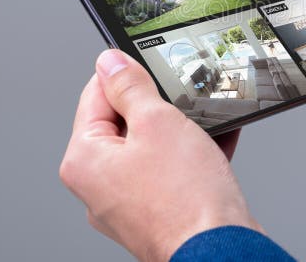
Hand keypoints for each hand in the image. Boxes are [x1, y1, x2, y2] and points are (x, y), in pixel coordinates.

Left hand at [59, 50, 260, 261]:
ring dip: (180, 130)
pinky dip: (190, 154)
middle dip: (158, 107)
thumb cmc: (185, 199)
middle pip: (124, 123)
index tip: (147, 64)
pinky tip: (216, 142)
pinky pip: (170, 171)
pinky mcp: (156, 213)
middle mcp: (98, 186)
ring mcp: (127, 203)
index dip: (125, 75)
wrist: (220, 249)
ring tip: (203, 125)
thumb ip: (130, 86)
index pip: (95, 96)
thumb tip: (110, 62)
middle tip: (181, 101)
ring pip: (151, 147)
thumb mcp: (157, 122)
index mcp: (84, 160)